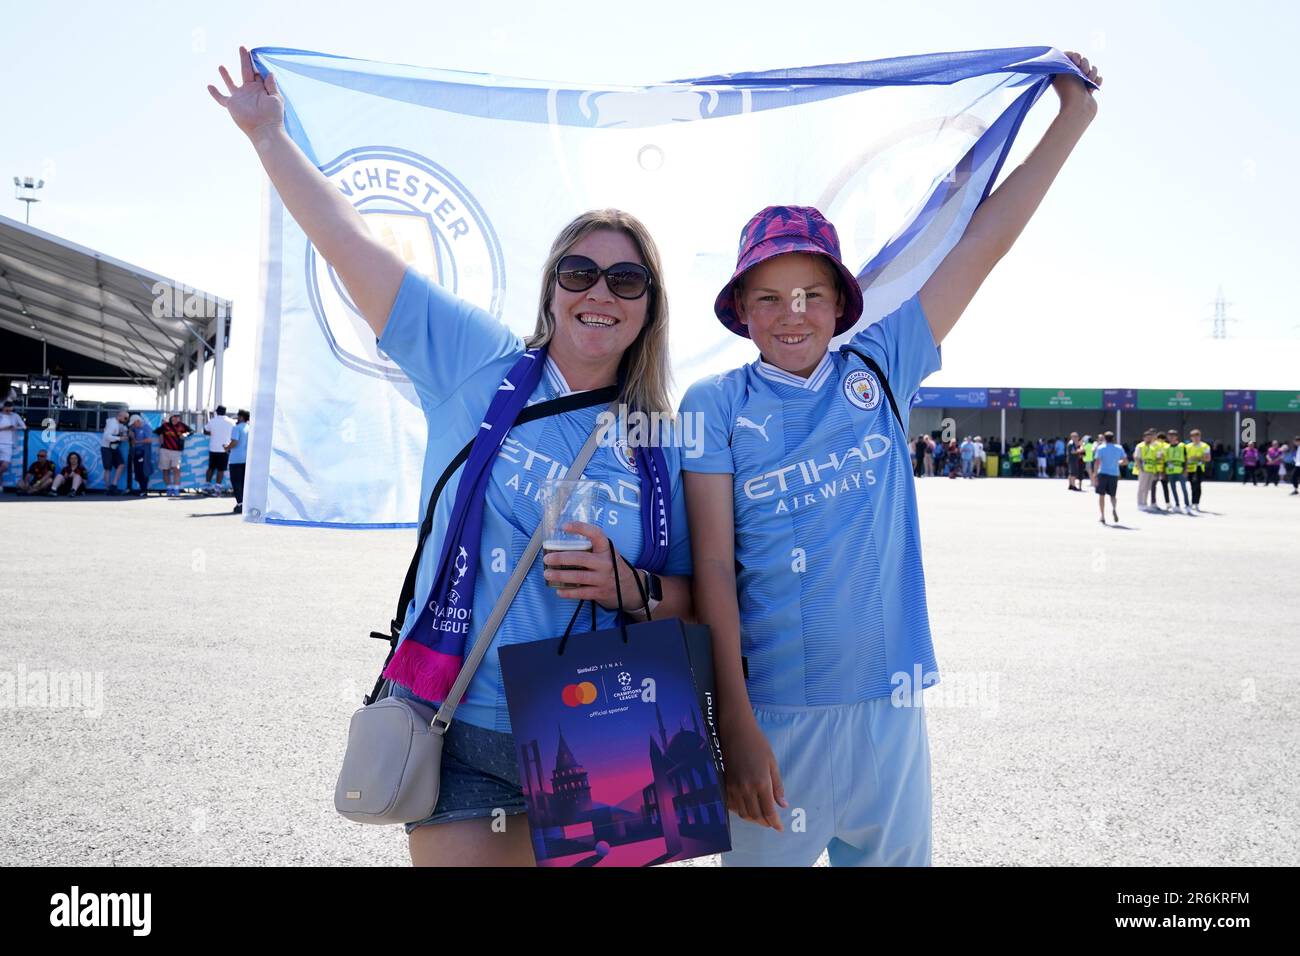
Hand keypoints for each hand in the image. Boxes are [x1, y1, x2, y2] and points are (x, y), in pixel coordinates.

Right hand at [207, 46, 284, 139]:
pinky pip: (220, 98)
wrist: (265, 130)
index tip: (255, 53)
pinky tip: (209, 86)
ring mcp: (240, 97)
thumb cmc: (274, 116)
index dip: (256, 63)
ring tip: (221, 66)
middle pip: (245, 71)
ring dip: (226, 75)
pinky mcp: (232, 104)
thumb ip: (272, 85)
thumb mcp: (276, 98)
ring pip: (231, 83)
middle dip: (244, 59)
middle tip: (242, 47)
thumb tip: (270, 73)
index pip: (257, 72)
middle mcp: (250, 91)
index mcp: (261, 88)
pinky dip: (214, 93)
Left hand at [542, 521, 643, 611]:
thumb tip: (561, 544)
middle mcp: (606, 562)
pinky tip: (559, 590)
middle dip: (560, 558)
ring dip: (560, 575)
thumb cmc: (611, 566)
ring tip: (547, 574)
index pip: (596, 534)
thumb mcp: (607, 553)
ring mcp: (603, 578)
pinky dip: (568, 592)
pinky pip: (581, 593)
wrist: (629, 587)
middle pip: (580, 558)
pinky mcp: (600, 592)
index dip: (580, 528)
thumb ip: (591, 548)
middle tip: (547, 558)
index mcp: (607, 549)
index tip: (564, 527)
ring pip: (578, 577)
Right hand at [720, 713, 786, 829]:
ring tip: (760, 816)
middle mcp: (746, 788)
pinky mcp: (725, 783)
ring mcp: (733, 787)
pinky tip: (746, 807)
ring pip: (742, 813)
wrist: (736, 731)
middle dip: (764, 822)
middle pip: (755, 816)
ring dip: (752, 818)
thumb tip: (783, 804)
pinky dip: (740, 810)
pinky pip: (732, 805)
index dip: (775, 823)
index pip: (769, 811)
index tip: (780, 828)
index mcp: (761, 783)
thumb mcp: (773, 763)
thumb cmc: (758, 744)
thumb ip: (777, 786)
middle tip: (771, 822)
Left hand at [1054, 51, 1101, 116]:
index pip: (1070, 56)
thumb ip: (1067, 59)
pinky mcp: (1090, 88)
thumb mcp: (1064, 70)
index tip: (1076, 60)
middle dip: (1086, 65)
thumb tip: (1071, 54)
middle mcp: (1071, 76)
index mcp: (1062, 72)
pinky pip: (1098, 78)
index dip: (1075, 56)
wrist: (1078, 108)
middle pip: (1084, 60)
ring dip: (1092, 74)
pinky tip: (1092, 88)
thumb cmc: (1069, 90)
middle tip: (1083, 72)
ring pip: (1093, 69)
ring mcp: (1081, 82)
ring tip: (1088, 83)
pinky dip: (1097, 81)